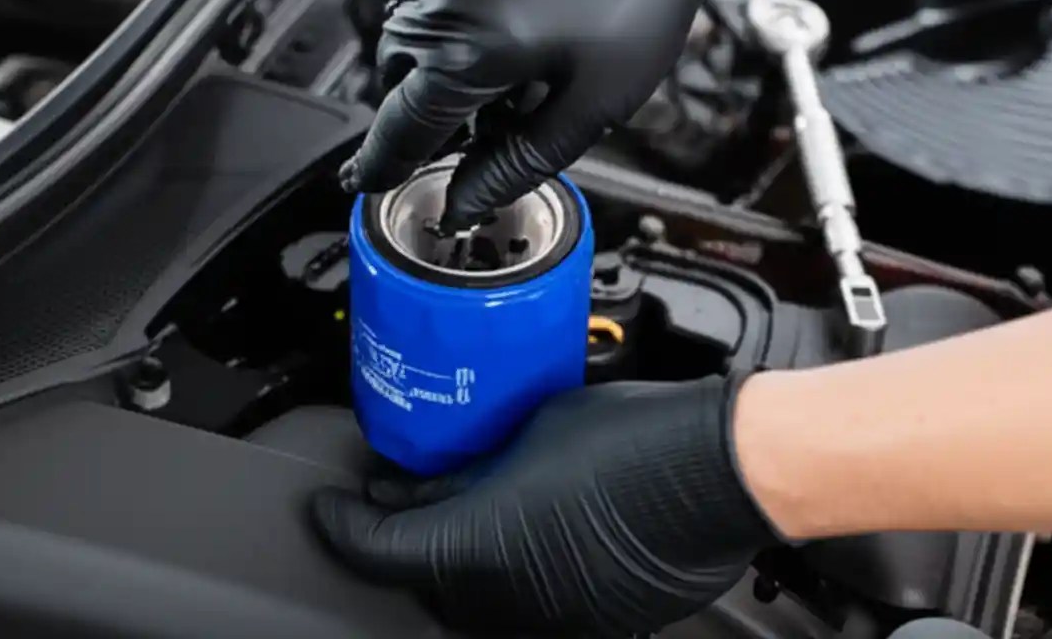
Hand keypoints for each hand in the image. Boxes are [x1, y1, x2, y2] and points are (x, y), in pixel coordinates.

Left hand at [310, 375, 776, 635]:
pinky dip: (521, 574)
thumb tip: (429, 480)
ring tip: (473, 511)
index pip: (378, 552)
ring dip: (464, 560)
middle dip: (406, 544)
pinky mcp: (599, 619)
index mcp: (479, 544)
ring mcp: (558, 616)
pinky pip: (538, 605)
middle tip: (401, 499)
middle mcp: (510, 597)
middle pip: (427, 582)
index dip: (341, 528)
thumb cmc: (636, 437)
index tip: (330, 509)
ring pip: (482, 600)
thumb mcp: (530, 432)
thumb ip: (467, 466)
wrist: (721, 469)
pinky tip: (538, 532)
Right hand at [340, 0, 761, 230]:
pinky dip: (449, 13)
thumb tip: (466, 204)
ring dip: (443, 61)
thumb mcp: (595, 98)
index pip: (399, 132)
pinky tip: (507, 11)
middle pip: (401, 84)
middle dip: (436, 113)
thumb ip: (521, 160)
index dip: (386, 167)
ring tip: (517, 58)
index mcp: (457, 49)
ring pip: (408, 34)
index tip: (370, 185)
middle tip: (493, 123)